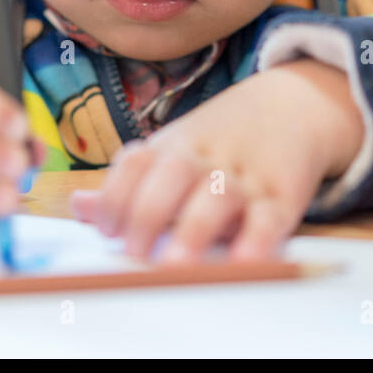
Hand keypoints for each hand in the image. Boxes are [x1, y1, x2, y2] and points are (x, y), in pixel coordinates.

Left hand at [70, 58, 364, 260]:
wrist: (293, 106)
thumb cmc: (220, 143)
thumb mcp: (172, 152)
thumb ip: (129, 186)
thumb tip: (79, 207)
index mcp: (172, 146)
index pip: (135, 163)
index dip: (116, 195)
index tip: (107, 230)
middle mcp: (204, 158)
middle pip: (170, 177)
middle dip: (148, 214)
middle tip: (134, 253)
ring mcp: (243, 175)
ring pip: (216, 197)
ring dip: (194, 230)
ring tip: (175, 266)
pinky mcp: (283, 195)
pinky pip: (269, 218)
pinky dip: (257, 240)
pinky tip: (242, 262)